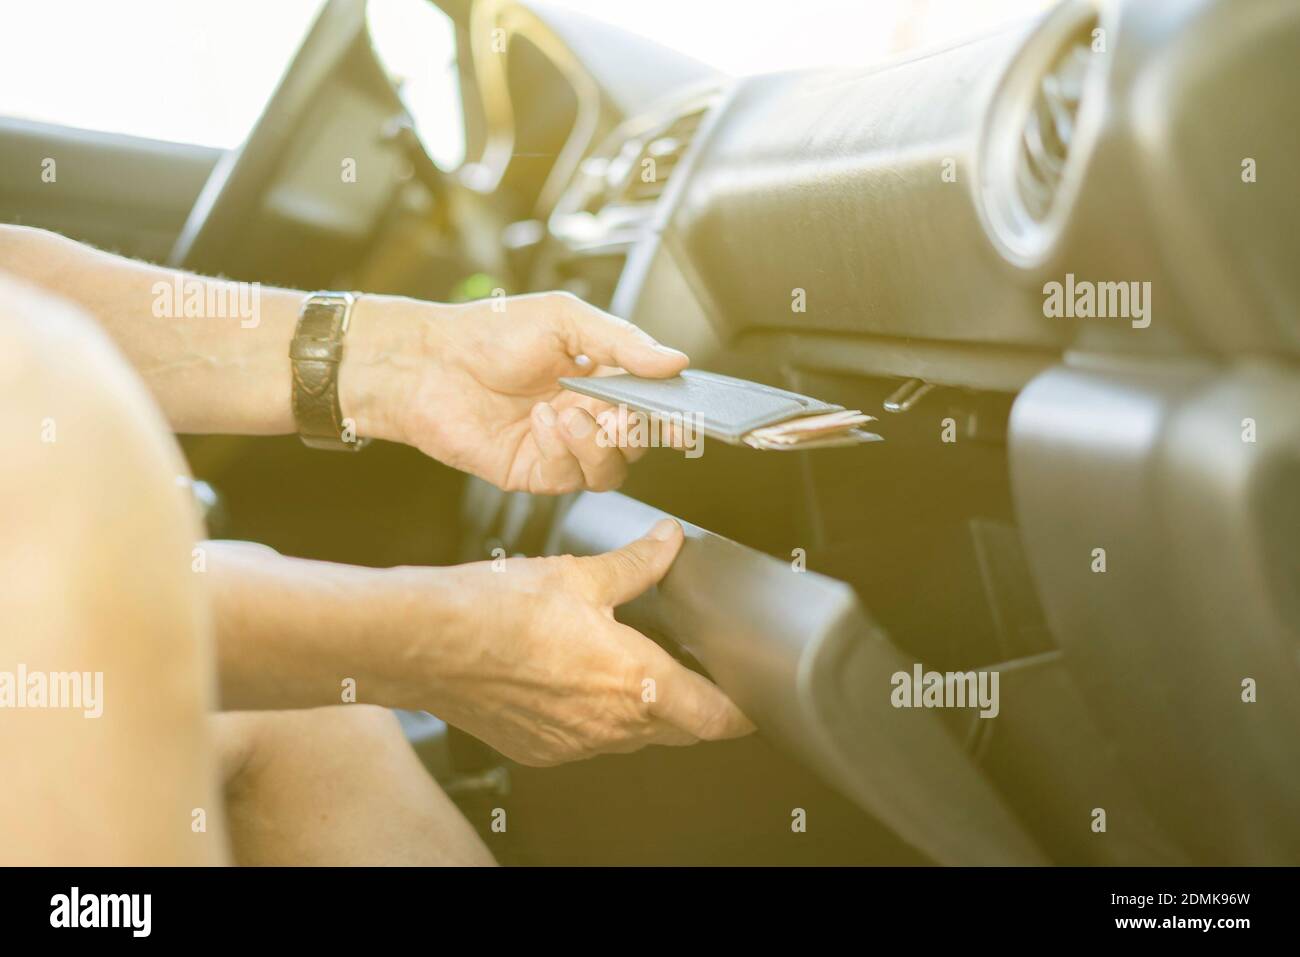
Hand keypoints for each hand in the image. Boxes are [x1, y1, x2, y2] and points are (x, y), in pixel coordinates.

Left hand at [342, 291, 687, 492]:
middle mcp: (585, 416)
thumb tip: (673, 360)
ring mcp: (561, 448)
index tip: (679, 415)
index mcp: (601, 378)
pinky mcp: (534, 472)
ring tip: (570, 414)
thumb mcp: (565, 319)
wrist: (429, 363)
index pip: (650, 404)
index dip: (669, 413)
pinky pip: (568, 478)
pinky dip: (560, 452)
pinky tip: (539, 423)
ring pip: (610, 470)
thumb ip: (623, 342)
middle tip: (618, 411)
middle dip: (633, 430)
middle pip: (637, 443)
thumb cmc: (488, 333)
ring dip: (597, 445)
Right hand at [393, 518, 754, 766]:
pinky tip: (577, 681)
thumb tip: (669, 540)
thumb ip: (638, 563)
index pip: (714, 717)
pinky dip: (597, 719)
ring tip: (629, 668)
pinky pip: (588, 742)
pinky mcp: (541, 750)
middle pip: (679, 732)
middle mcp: (610, 724)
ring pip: (633, 738)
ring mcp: (575, 744)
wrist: (425, 643)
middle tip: (693, 674)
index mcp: (636, 682)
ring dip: (644, 712)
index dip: (739, 711)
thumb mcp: (581, 575)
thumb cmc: (495, 610)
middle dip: (694, 708)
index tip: (749, 701)